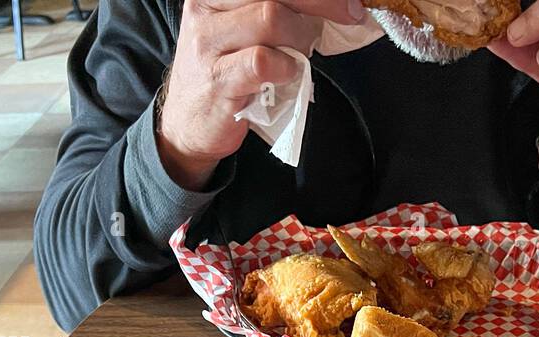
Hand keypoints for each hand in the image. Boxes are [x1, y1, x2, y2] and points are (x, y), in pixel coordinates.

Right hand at [157, 0, 367, 188]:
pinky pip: (262, 62)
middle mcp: (206, 6)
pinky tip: (287, 74)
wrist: (188, 124)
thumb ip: (274, 11)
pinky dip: (286, 66)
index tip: (348, 2)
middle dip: (322, 1)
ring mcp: (208, 42)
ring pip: (270, 17)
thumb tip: (328, 5)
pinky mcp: (217, 79)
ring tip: (301, 53)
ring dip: (301, 36)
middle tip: (349, 15)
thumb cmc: (225, 73)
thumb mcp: (242, 29)